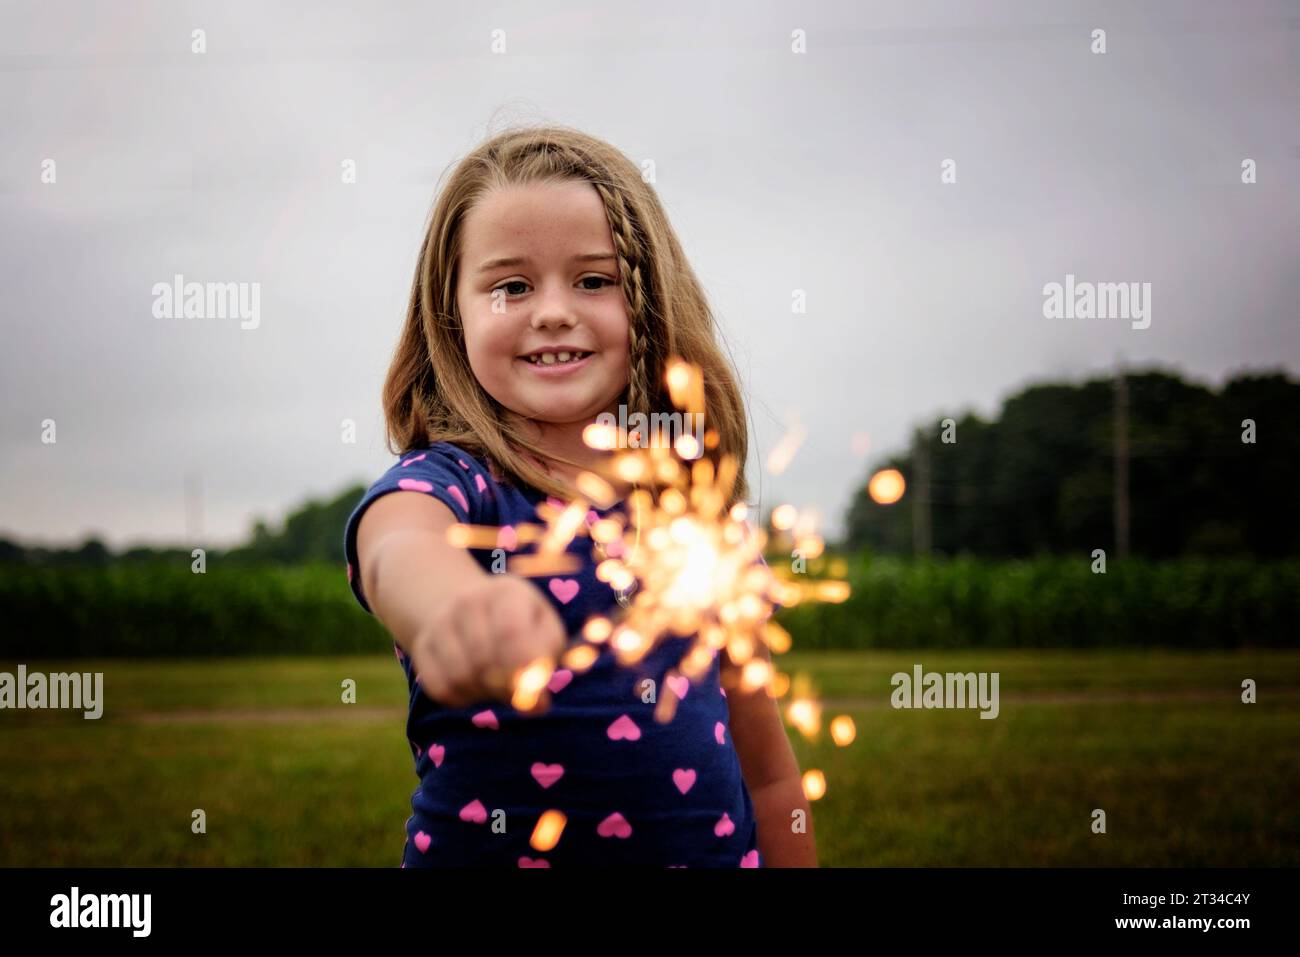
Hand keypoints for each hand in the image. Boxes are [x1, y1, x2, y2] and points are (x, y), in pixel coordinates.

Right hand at [408, 574, 567, 712]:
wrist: (475, 607)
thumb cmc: (523, 626)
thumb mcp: (545, 635)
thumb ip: (545, 666)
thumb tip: (536, 705)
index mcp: (508, 592)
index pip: (509, 634)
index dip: (521, 668)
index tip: (533, 688)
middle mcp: (468, 600)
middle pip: (483, 660)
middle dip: (504, 686)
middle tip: (515, 689)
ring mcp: (440, 620)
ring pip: (460, 677)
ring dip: (482, 693)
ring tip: (495, 685)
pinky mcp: (423, 644)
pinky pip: (439, 687)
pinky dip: (461, 698)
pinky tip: (473, 687)